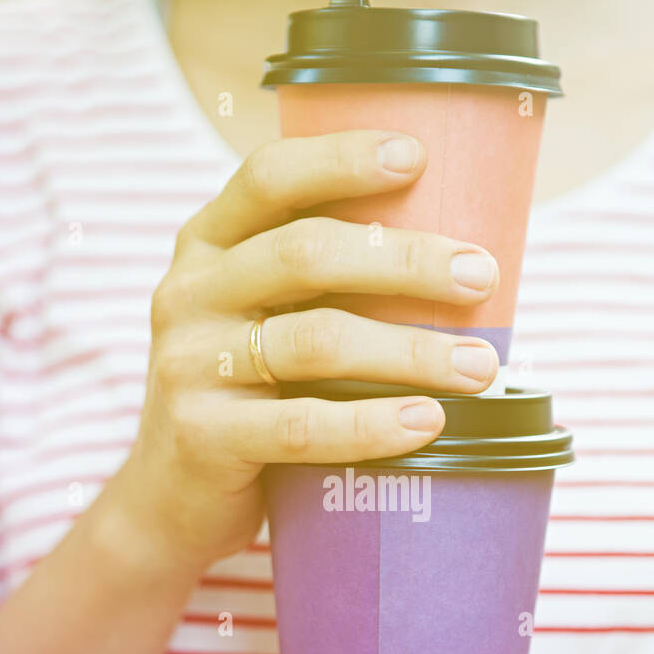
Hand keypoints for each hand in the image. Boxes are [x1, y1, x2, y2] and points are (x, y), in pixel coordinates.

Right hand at [115, 130, 499, 567]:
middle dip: (406, 261)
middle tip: (483, 278)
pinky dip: (372, 424)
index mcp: (208, 245)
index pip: (270, 179)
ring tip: (479, 367)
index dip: (341, 160)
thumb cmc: (250, 395)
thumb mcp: (264, 320)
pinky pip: (302, 426)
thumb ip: (322, 284)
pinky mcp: (201, 435)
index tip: (419, 156)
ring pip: (315, 341)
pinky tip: (427, 422)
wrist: (171, 498)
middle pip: (306, 254)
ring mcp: (188, 364)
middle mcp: (189, 292)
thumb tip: (458, 262)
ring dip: (410, 350)